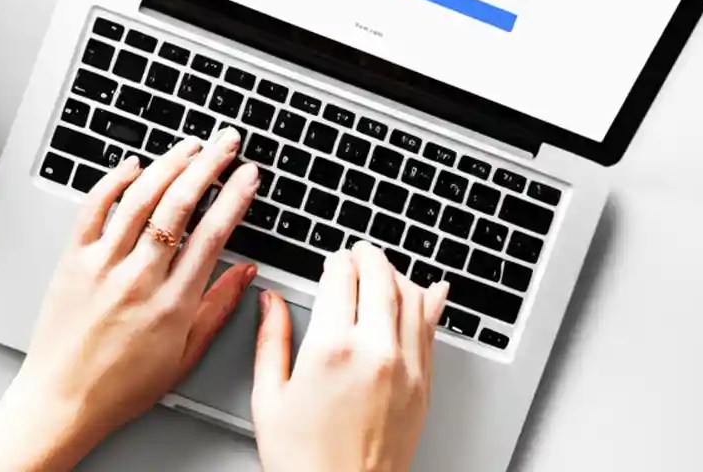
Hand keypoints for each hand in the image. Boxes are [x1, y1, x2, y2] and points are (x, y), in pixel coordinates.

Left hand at [0, 128, 259, 471]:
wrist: (62, 400)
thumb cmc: (121, 387)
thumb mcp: (184, 355)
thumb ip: (218, 308)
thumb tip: (246, 272)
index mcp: (172, 302)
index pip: (213, 233)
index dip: (234, 197)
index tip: (249, 175)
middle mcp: (138, 277)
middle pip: (179, 204)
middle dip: (209, 165)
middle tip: (227, 142)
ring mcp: (102, 264)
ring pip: (139, 198)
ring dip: (169, 164)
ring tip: (191, 146)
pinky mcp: (72, 260)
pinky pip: (93, 209)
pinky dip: (113, 181)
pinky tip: (132, 165)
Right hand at [251, 241, 448, 471]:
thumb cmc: (303, 461)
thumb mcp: (269, 397)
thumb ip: (270, 340)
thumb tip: (268, 302)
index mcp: (331, 348)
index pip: (341, 278)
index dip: (336, 261)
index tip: (332, 260)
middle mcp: (375, 351)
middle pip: (381, 278)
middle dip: (369, 257)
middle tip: (359, 252)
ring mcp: (406, 367)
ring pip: (413, 296)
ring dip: (398, 275)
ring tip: (384, 271)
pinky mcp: (424, 385)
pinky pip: (433, 329)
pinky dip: (430, 303)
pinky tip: (429, 292)